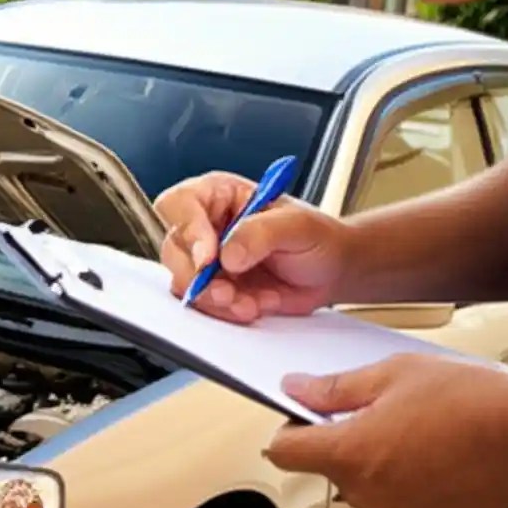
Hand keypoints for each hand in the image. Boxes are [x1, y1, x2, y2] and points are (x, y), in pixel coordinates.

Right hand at [154, 171, 350, 322]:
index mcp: (219, 195)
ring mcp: (207, 261)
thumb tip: (227, 254)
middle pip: (174, 249)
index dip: (188, 231)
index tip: (209, 258)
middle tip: (226, 292)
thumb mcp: (296, 226)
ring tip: (248, 303)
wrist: (332, 271)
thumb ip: (259, 234)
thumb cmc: (318, 237)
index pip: (180, 204)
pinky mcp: (214, 289)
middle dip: (198, 277)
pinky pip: (203, 305)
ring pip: (184, 282)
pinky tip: (254, 306)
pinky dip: (226, 312)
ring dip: (214, 300)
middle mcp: (206, 226)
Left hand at [265, 353, 507, 507]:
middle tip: (382, 415)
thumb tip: (296, 389)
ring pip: (364, 490)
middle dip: (344, 442)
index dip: (290, 431)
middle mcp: (367, 494)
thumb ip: (336, 388)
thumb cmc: (474, 402)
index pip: (284, 452)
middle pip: (328, 469)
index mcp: (350, 453)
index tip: (303, 420)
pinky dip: (407, 489)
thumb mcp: (395, 374)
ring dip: (378, 467)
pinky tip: (436, 463)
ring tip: (418, 437)